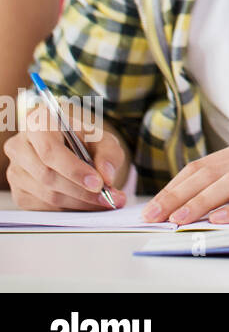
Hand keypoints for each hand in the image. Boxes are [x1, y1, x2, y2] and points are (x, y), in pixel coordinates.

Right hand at [4, 96, 129, 209]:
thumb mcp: (103, 140)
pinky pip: (43, 207)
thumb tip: (106, 175)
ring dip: (80, 202)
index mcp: (38, 122)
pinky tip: (88, 204)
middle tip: (109, 197)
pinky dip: (69, 208)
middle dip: (82, 191)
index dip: (74, 169)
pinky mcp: (19, 192)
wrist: (73, 150)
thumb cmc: (85, 141)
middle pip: (48, 176)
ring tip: (106, 201)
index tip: (98, 183)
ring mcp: (16, 171)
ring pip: (47, 195)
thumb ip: (109, 154)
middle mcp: (19, 146)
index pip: (50, 151)